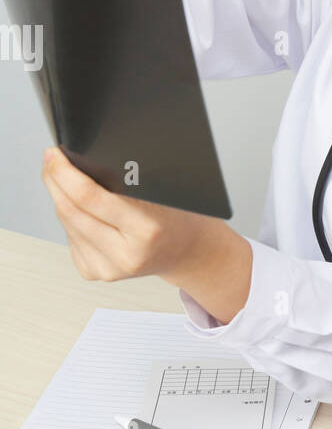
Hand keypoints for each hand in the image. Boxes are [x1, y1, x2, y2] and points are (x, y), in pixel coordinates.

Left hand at [41, 146, 251, 321]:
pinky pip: (70, 238)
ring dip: (61, 199)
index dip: (65, 173)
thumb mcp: (158, 191)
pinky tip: (84, 211)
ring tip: (67, 181)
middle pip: (71, 211)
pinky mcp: (95, 273)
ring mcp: (108, 269)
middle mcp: (125, 255)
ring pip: (67, 224)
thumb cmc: (173, 216)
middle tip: (51, 159)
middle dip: (55, 181)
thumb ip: (122, 180)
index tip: (55, 154)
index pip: (90, 197)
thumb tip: (76, 161)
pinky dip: (71, 219)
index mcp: (147, 230)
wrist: (184, 250)